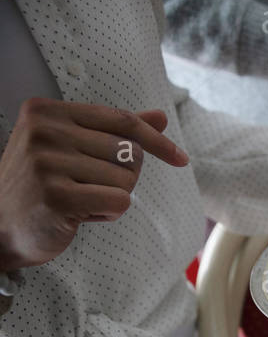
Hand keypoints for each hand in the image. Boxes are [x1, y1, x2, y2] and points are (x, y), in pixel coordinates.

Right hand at [0, 98, 188, 270]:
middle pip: (129, 152)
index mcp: (47, 111)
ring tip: (82, 200)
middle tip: (91, 186)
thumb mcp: (72, 148)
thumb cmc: (43, 185)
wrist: (0, 225)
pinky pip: (119, 201)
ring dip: (114, 197)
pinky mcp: (57, 195)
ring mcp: (47, 162)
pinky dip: (109, 213)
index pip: (121, 120)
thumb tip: (161, 116)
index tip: (180, 158)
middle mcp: (44, 131)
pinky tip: (82, 214)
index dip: (156, 141)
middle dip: (124, 177)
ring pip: (126, 179)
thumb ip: (114, 131)